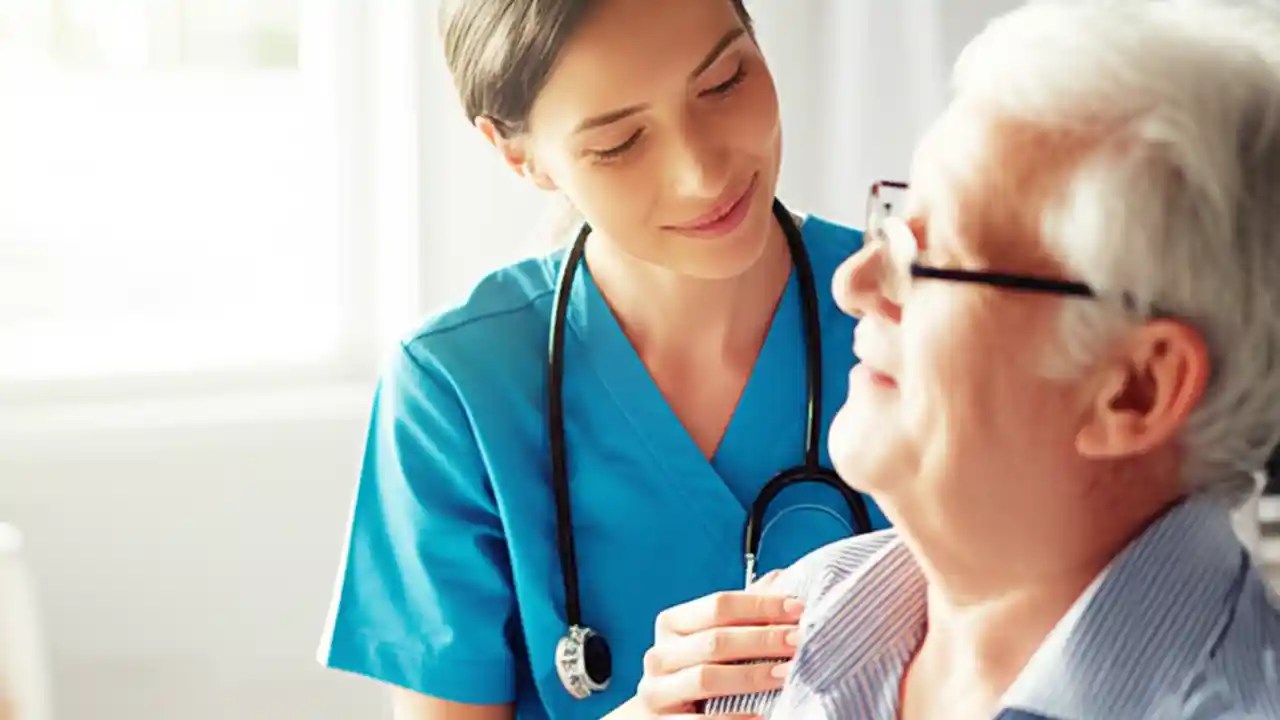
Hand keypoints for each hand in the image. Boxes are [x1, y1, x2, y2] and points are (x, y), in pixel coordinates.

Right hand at [632, 572, 802, 717]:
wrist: (669, 715)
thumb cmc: (700, 670)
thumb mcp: (716, 637)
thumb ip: (745, 611)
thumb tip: (782, 580)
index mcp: (672, 624)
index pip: (718, 605)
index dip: (761, 605)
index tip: (798, 609)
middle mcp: (660, 655)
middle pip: (715, 640)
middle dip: (763, 639)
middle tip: (799, 641)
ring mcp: (657, 691)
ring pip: (705, 678)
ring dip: (751, 676)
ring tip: (786, 675)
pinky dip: (733, 719)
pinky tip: (762, 716)